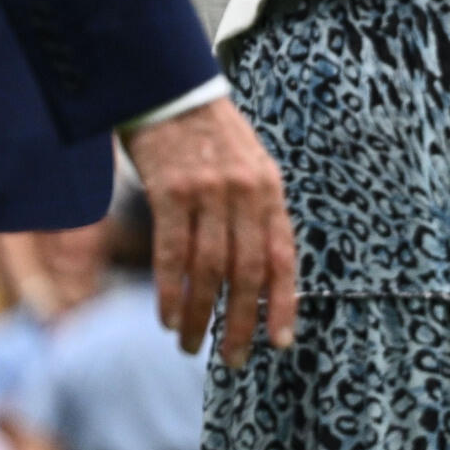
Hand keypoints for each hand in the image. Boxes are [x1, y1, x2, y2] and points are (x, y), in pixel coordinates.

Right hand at [122, 97, 296, 364]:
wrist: (173, 89)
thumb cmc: (212, 135)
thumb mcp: (252, 166)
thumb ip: (258, 212)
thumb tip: (262, 270)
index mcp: (271, 190)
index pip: (283, 256)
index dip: (284, 303)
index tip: (281, 342)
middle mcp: (246, 193)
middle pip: (247, 272)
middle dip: (240, 322)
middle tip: (232, 359)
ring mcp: (209, 192)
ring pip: (209, 269)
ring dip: (199, 314)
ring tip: (190, 344)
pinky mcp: (171, 191)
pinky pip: (172, 251)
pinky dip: (170, 289)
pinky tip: (165, 315)